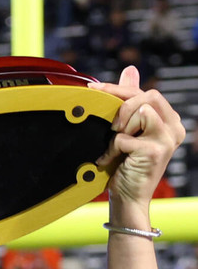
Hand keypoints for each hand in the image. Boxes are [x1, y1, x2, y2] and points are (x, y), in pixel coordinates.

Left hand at [96, 66, 185, 212]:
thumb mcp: (126, 130)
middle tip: (110, 127)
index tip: (93, 88)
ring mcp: (168, 139)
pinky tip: (112, 159)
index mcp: (169, 120)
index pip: (146, 92)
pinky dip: (113, 148)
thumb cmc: (124, 166)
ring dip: (120, 129)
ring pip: (141, 111)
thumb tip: (130, 69)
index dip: (118, 89)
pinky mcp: (156, 151)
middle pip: (147, 95)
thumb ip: (129, 102)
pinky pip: (126, 136)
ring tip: (116, 146)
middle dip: (121, 106)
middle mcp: (174, 127)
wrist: (127, 199)